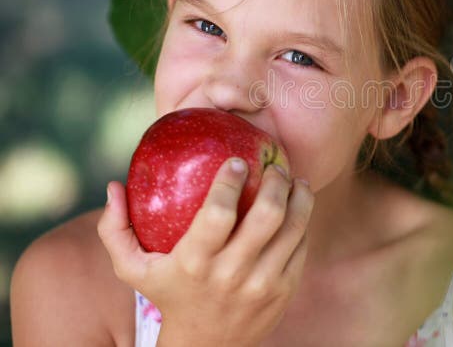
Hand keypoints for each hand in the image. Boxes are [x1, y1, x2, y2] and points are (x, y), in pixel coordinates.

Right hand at [97, 159, 313, 346]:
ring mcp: (262, 283)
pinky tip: (299, 206)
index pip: (218, 213)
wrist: (207, 346)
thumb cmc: (170, 295)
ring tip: (294, 180)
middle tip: (274, 167)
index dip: (230, 181)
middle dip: (275, 181)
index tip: (236, 161)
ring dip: (299, 196)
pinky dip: (303, 220)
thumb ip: (115, 229)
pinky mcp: (285, 290)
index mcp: (194, 262)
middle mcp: (231, 273)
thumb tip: (113, 186)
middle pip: (266, 214)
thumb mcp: (134, 270)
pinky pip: (301, 245)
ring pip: (293, 227)